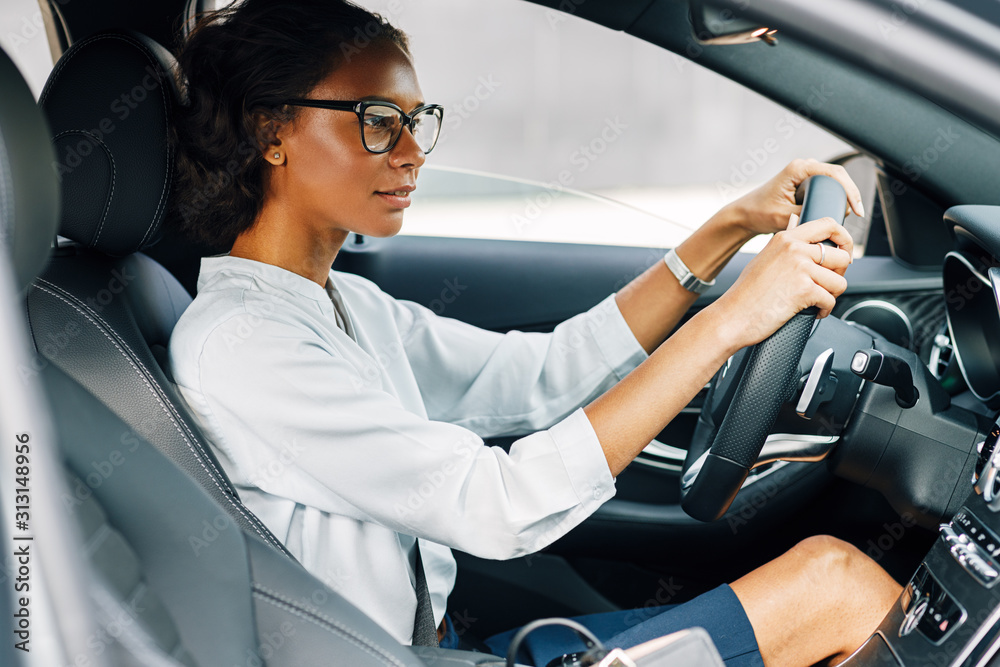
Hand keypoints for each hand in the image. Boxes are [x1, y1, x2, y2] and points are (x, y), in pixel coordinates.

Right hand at [711, 218, 853, 349]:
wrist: (732, 317)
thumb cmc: (746, 293)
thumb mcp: (764, 257)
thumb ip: (784, 242)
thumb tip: (796, 223)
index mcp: (785, 238)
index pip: (828, 224)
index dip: (844, 238)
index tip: (844, 252)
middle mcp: (794, 249)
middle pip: (841, 256)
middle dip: (839, 274)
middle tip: (826, 285)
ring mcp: (800, 268)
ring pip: (840, 281)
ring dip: (832, 295)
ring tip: (816, 301)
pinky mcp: (804, 290)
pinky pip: (831, 300)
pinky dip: (824, 310)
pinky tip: (811, 312)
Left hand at [724, 158, 864, 236]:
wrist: (745, 214)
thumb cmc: (759, 213)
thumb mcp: (785, 216)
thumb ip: (809, 213)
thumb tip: (833, 215)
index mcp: (798, 169)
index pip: (835, 174)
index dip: (850, 191)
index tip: (857, 210)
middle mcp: (803, 166)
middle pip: (838, 176)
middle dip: (848, 195)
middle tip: (852, 216)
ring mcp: (805, 173)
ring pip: (833, 182)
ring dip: (841, 197)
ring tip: (843, 216)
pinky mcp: (805, 182)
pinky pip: (826, 187)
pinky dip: (833, 199)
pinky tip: (836, 213)